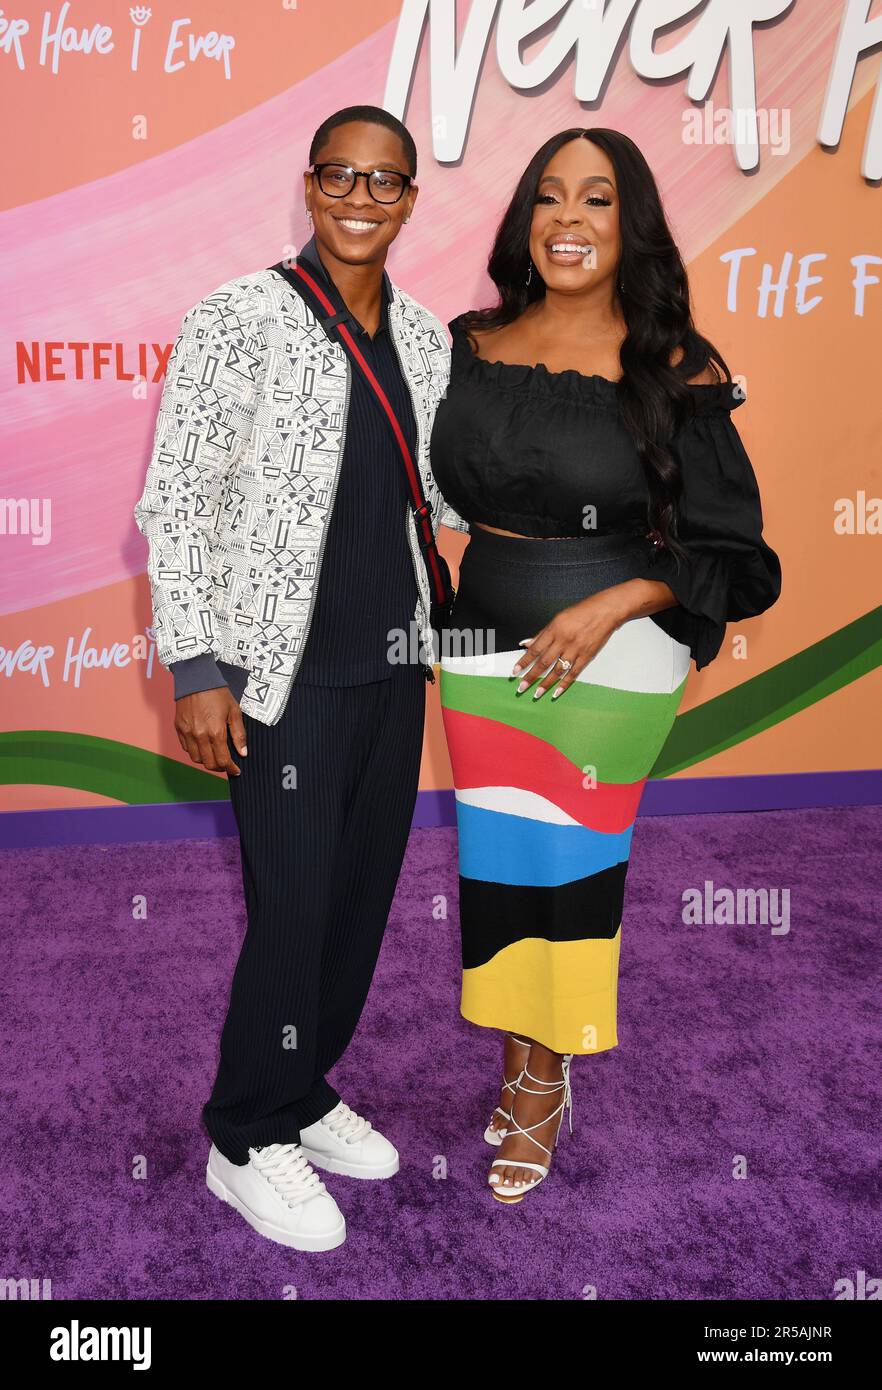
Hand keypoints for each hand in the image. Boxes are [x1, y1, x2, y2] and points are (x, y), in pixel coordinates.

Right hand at [174, 687, 247, 775]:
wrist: (195, 678)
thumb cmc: (217, 693)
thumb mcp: (234, 711)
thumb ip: (239, 734)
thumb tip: (243, 753)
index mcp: (215, 732)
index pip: (223, 760)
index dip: (231, 769)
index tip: (236, 771)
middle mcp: (199, 735)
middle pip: (208, 763)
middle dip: (219, 767)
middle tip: (226, 764)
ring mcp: (187, 733)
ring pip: (196, 758)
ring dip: (206, 760)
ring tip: (214, 755)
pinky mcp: (179, 728)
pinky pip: (186, 748)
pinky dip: (195, 751)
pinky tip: (202, 745)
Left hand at [511, 591, 625, 700]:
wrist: (607, 611)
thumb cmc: (583, 612)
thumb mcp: (559, 618)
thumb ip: (542, 633)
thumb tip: (526, 643)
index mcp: (554, 629)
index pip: (535, 649)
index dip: (524, 661)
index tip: (515, 672)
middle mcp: (564, 640)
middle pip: (544, 662)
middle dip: (531, 676)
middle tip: (521, 687)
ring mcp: (576, 649)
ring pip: (557, 670)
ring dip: (545, 683)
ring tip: (536, 693)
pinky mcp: (587, 656)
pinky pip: (574, 673)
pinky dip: (564, 684)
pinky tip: (556, 692)